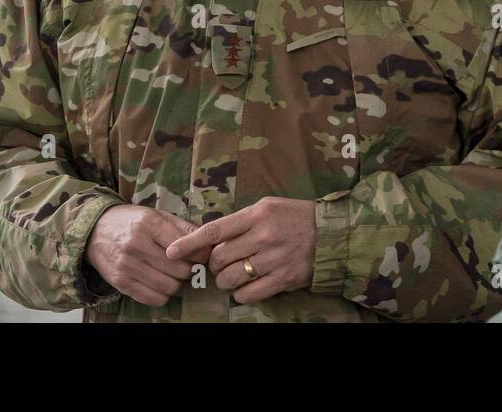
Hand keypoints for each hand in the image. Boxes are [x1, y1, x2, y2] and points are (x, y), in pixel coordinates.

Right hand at [84, 205, 208, 306]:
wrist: (94, 231)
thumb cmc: (131, 221)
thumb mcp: (156, 215)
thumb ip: (182, 227)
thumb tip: (207, 241)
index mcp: (148, 223)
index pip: (184, 246)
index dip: (199, 254)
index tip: (202, 256)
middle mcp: (136, 244)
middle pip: (178, 268)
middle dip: (190, 270)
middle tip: (189, 266)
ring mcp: (126, 265)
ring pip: (168, 286)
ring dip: (178, 284)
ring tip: (175, 275)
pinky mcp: (120, 282)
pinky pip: (153, 298)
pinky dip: (164, 295)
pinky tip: (162, 284)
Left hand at [165, 197, 315, 303]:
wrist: (330, 234)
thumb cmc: (294, 217)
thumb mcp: (267, 207)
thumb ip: (240, 220)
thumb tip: (211, 238)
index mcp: (257, 214)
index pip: (214, 230)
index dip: (189, 243)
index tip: (171, 252)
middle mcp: (263, 236)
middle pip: (219, 257)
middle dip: (214, 263)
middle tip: (221, 262)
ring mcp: (273, 259)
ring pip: (231, 277)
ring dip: (226, 279)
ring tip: (234, 273)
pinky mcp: (283, 279)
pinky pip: (249, 293)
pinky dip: (241, 293)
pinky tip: (246, 286)